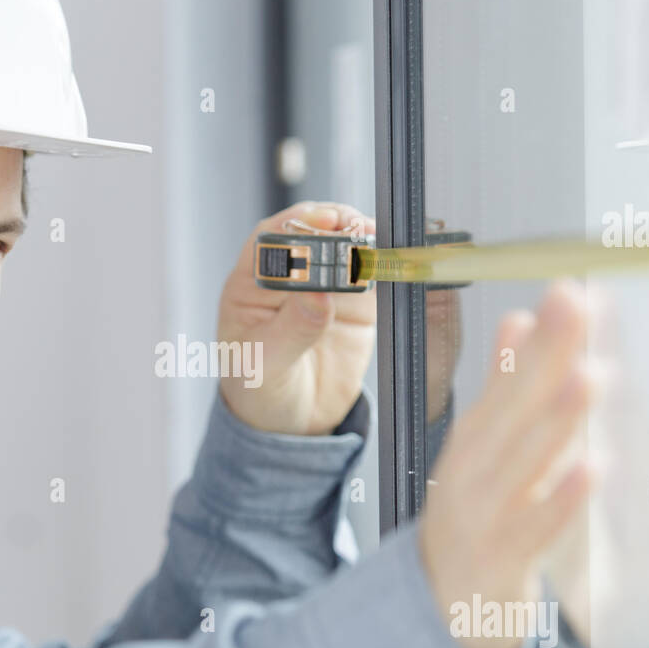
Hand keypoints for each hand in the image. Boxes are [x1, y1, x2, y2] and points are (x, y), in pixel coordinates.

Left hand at [217, 201, 376, 435]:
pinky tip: (396, 267)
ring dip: (367, 242)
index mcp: (251, 283)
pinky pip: (374, 278)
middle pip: (315, 233)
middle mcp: (289, 277)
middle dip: (338, 225)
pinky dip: (387, 268)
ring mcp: (325, 287)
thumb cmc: (257, 391)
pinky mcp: (357, 306)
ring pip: (348, 248)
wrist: (288, 423)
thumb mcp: (264, 364)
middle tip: (359, 232)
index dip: (298, 224)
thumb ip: (290, 330)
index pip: (272, 237)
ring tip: (382, 249)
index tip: (323, 224)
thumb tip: (317, 296)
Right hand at [418, 280, 597, 647]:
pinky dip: (563, 498)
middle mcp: (476, 468)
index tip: (569, 291)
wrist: (442, 604)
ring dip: (558, 418)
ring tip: (588, 375)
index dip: (540, 336)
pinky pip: (537, 526)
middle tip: (578, 309)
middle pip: (515, 407)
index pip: (510, 378)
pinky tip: (593, 467)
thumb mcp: (480, 446)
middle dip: (548, 356)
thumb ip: (502, 385)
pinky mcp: (504, 559)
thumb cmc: (473, 515)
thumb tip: (519, 319)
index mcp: (476, 437)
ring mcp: (486, 512)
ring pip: (525, 461)